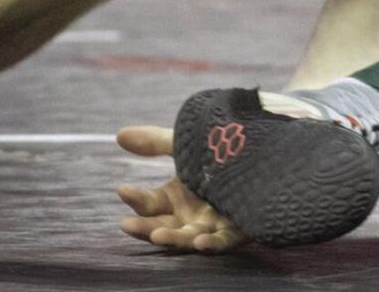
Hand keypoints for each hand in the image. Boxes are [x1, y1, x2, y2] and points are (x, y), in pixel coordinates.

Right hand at [116, 125, 246, 252]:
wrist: (259, 156)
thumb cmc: (218, 153)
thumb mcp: (185, 147)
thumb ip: (156, 142)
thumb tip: (119, 134)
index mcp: (174, 198)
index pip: (148, 204)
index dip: (135, 197)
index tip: (122, 188)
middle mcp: (188, 215)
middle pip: (162, 226)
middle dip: (144, 227)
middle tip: (126, 225)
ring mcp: (210, 224)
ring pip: (186, 237)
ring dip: (173, 238)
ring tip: (158, 235)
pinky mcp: (234, 230)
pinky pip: (221, 242)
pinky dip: (210, 244)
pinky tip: (200, 241)